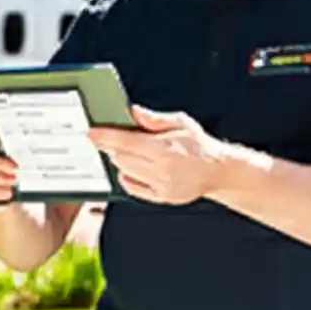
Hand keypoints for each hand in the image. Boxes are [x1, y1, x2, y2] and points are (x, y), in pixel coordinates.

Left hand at [88, 105, 237, 204]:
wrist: (218, 171)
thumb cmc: (200, 145)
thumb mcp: (180, 123)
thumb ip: (154, 119)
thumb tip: (132, 111)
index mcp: (166, 149)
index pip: (126, 142)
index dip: (105, 137)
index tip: (92, 133)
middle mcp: (162, 170)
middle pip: (121, 158)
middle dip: (112, 147)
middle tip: (112, 138)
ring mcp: (161, 186)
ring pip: (125, 172)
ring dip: (120, 161)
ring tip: (129, 151)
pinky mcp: (161, 197)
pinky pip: (132, 188)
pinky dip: (127, 176)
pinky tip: (134, 167)